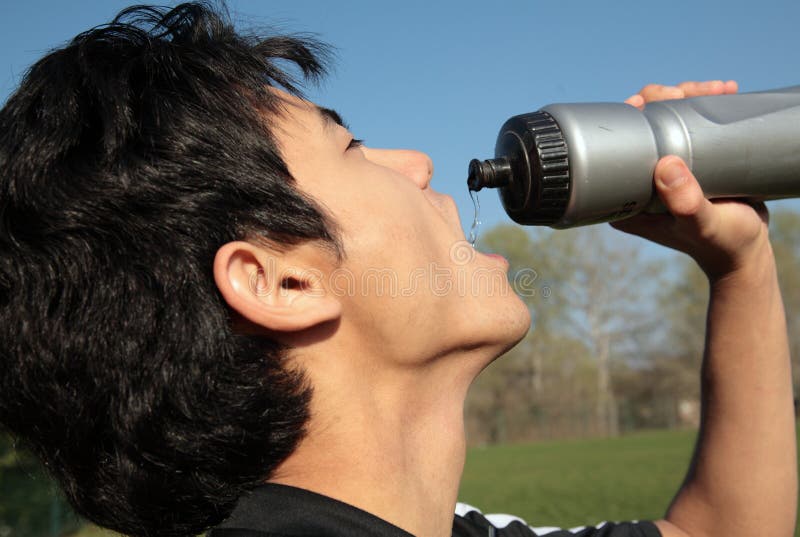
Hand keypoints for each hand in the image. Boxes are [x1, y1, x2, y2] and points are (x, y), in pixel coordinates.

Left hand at [613, 80, 770, 280]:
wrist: (746, 251)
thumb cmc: (723, 243)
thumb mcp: (704, 224)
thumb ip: (685, 202)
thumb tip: (666, 166)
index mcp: (625, 198)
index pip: (614, 146)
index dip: (626, 115)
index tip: (648, 99)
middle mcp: (637, 183)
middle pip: (639, 127)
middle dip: (662, 98)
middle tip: (689, 91)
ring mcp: (660, 172)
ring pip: (663, 120)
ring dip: (687, 96)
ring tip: (717, 89)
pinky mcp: (684, 164)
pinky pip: (685, 126)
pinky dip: (702, 106)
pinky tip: (723, 92)